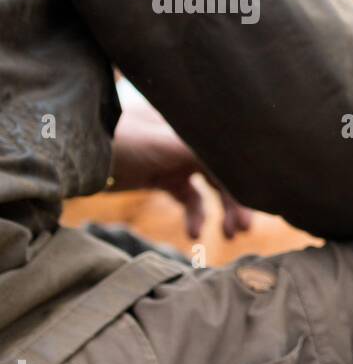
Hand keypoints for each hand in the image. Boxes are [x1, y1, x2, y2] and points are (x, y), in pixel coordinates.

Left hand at [109, 101, 253, 239]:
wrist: (76, 150)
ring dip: (221, 213)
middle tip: (245, 228)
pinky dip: (195, 217)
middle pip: (228, 173)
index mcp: (198, 127)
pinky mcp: (164, 177)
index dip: (249, 177)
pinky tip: (195, 234)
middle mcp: (193, 141)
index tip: (265, 200)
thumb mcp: (166, 143)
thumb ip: (205, 151)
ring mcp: (178, 160)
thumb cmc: (120, 138)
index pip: (234, 153)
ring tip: (230, 236)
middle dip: (238, 201)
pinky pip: (189, 200)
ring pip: (211, 190)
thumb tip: (245, 157)